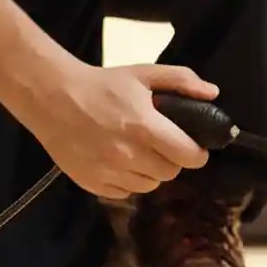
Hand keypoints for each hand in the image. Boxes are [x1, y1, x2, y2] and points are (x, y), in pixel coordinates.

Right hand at [12, 60, 219, 198]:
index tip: (194, 147)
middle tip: (161, 144)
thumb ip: (182, 81)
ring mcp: (109, 172)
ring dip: (150, 172)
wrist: (54, 98)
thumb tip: (212, 94)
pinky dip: (127, 180)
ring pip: (149, 186)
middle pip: (170, 173)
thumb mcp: (144, 74)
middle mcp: (128, 155)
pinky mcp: (92, 184)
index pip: (188, 157)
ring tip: (138, 151)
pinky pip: (124, 192)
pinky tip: (118, 160)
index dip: (197, 153)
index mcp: (145, 127)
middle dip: (172, 159)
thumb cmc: (103, 84)